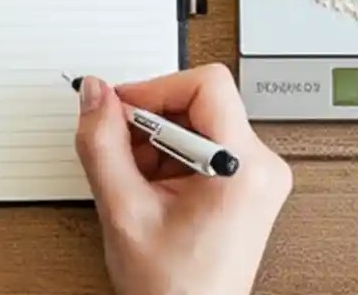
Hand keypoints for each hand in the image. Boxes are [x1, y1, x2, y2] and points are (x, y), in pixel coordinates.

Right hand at [74, 64, 291, 294]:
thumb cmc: (172, 289)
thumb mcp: (123, 211)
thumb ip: (102, 145)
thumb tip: (96, 95)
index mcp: (243, 168)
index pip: (206, 84)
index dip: (154, 88)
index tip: (121, 110)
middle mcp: (261, 165)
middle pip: (200, 100)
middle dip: (150, 121)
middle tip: (121, 152)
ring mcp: (256, 175)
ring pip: (197, 121)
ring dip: (155, 141)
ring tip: (136, 182)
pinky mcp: (245, 184)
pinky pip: (203, 143)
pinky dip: (167, 156)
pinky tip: (151, 189)